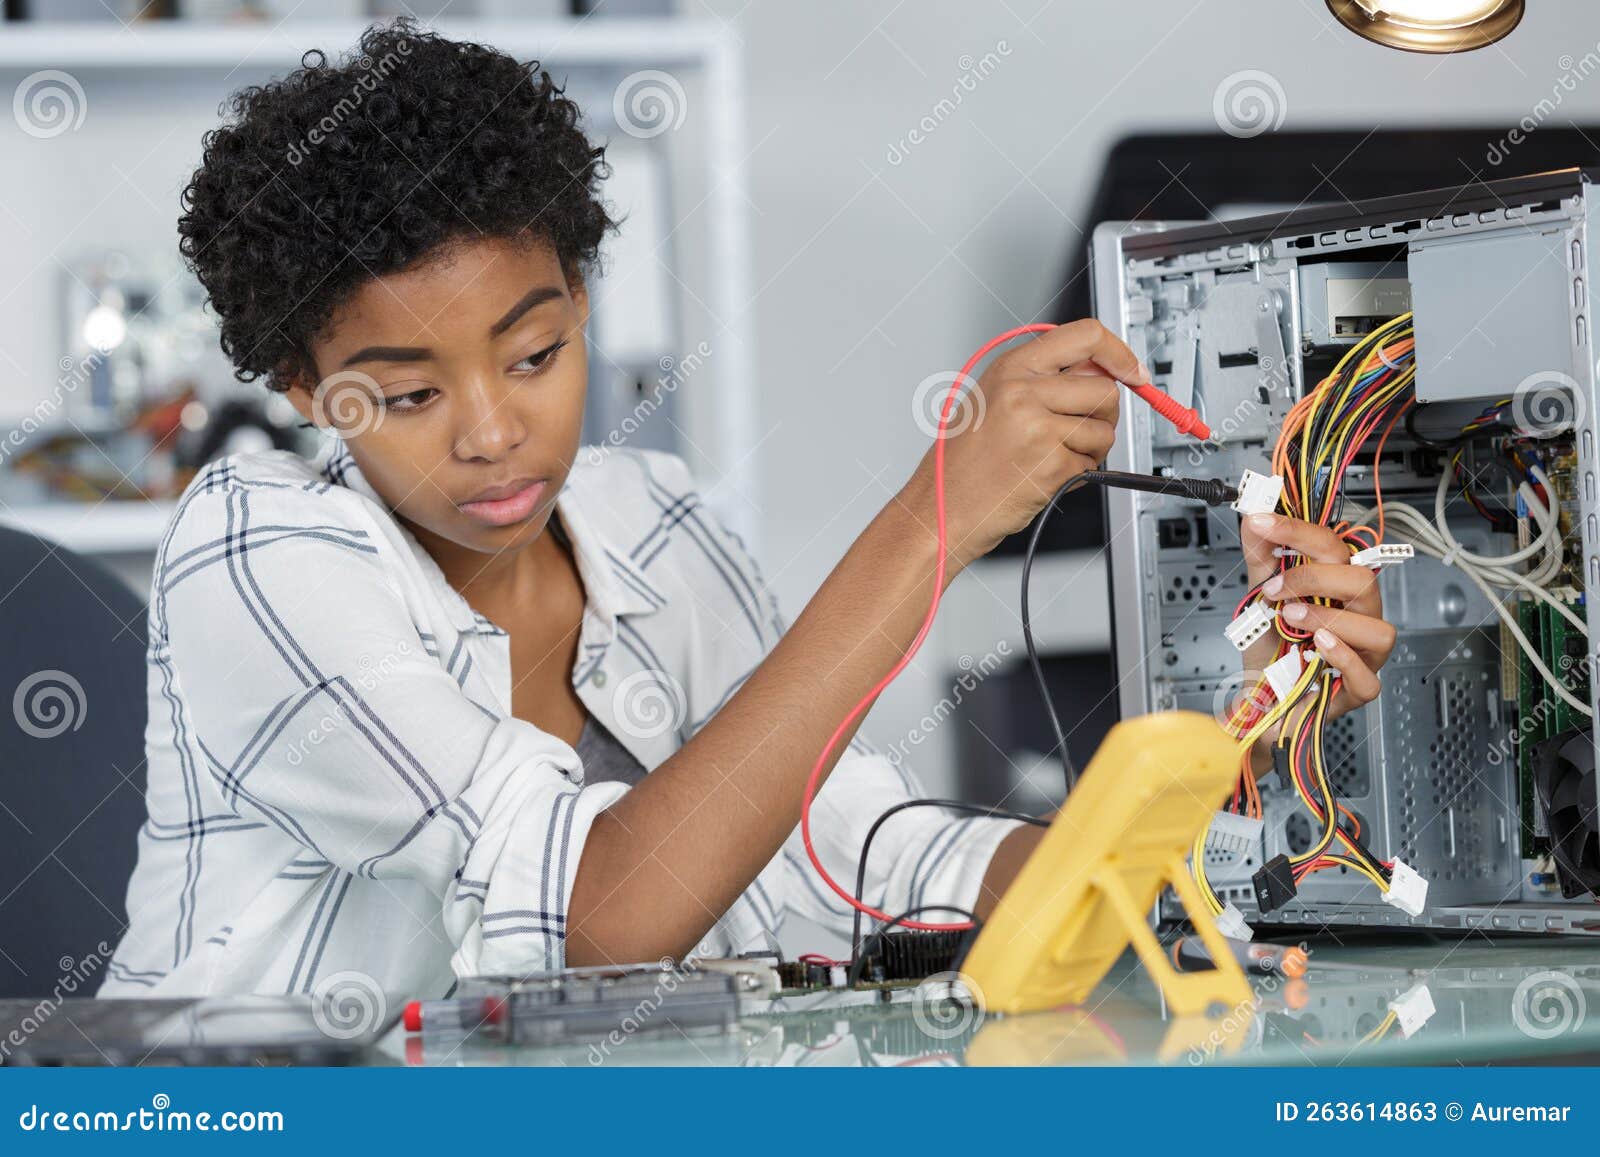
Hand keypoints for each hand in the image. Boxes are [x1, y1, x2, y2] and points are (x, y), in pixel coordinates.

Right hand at [902, 319, 1147, 573]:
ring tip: (1054, 456)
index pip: (1085, 336)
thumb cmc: (962, 460)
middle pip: (1105, 389)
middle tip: (1080, 429)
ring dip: (1091, 448)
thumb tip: (1100, 370)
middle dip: (1104, 414)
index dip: (1119, 353)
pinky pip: (1091, 464)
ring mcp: (1038, 429)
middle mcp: (1023, 392)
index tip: (1133, 370)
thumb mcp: (993, 399)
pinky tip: (1044, 476)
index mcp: (1011, 369)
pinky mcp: (1050, 466)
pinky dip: (1077, 474)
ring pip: (1104, 429)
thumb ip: (1043, 379)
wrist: (941, 508)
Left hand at [1239, 513, 1397, 766]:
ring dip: (1328, 617)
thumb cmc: (1270, 646)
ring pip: (1377, 627)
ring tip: (1291, 619)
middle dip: (1313, 577)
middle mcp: (1359, 616)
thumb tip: (1254, 517)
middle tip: (1274, 590)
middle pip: (1363, 581)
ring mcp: (1364, 654)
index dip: (1298, 531)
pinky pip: (1368, 676)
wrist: (1257, 697)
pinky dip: (1342, 657)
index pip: (1335, 546)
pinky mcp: (1358, 689)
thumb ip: (1262, 556)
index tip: (1262, 524)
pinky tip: (1317, 646)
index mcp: (1340, 588)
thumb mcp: (1261, 595)